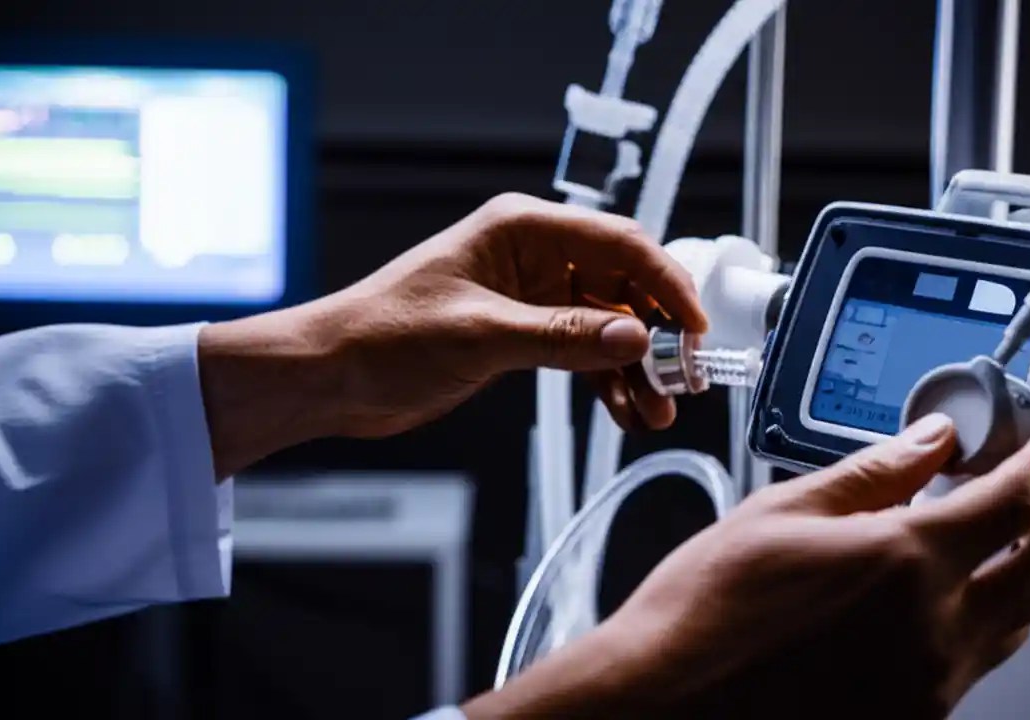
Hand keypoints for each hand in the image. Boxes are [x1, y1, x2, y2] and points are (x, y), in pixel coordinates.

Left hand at [198, 193, 705, 475]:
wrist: (332, 375)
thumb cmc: (385, 335)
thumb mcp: (481, 336)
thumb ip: (563, 338)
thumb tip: (637, 338)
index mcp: (522, 229)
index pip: (618, 244)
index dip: (666, 284)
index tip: (697, 328)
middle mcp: (532, 255)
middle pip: (621, 285)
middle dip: (656, 332)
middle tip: (683, 378)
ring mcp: (528, 296)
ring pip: (605, 325)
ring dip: (634, 366)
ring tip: (658, 410)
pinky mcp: (519, 334)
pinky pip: (580, 351)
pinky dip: (605, 379)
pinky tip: (627, 411)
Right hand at [462, 416, 1029, 718]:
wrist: (670, 700)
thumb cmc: (706, 612)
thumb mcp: (783, 513)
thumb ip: (873, 474)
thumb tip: (930, 441)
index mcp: (905, 561)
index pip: (1013, 500)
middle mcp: (935, 629)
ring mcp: (930, 682)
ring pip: (1024, 619)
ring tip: (1027, 535)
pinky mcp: (913, 716)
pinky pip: (981, 660)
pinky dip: (995, 615)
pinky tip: (967, 595)